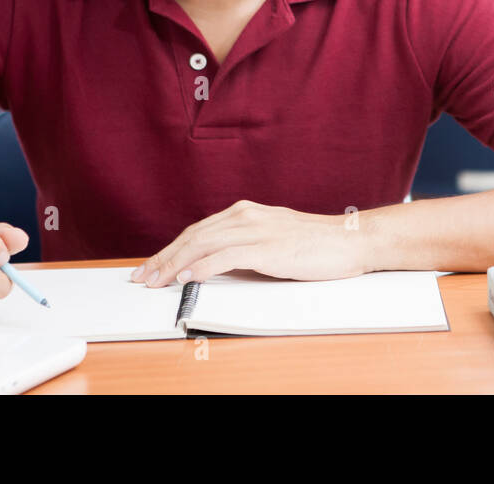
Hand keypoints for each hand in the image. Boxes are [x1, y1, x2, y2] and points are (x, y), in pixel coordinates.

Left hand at [130, 200, 369, 286]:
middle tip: (143, 276)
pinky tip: (186, 278)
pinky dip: (201, 267)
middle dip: (163, 257)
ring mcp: (256, 230)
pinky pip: (225, 256)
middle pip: (193, 236)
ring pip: (202, 244)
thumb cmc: (316, 244)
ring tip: (156, 281)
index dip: (170, 249)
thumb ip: (245, 247)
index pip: (197, 230)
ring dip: (174, 264)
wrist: (350, 241)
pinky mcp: (267, 248)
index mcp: (246, 212)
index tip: (152, 266)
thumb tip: (215, 266)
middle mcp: (246, 215)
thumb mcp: (273, 239)